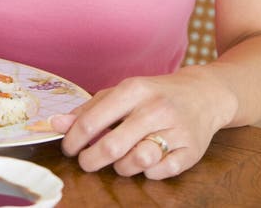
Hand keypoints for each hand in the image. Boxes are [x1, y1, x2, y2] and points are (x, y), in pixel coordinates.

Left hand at [51, 67, 236, 178]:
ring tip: (120, 158)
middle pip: (112, 146)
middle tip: (87, 162)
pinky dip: (147, 171)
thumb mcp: (123, 92)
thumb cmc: (155, 93)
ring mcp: (175, 130)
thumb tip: (56, 124)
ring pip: (135, 162)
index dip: (74, 139)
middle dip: (91, 160)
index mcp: (134, 89)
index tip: (68, 149)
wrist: (204, 94)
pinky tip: (147, 160)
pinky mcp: (191, 151)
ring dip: (121, 167)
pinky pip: (158, 173)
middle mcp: (156, 108)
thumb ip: (90, 108)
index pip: (94, 120)